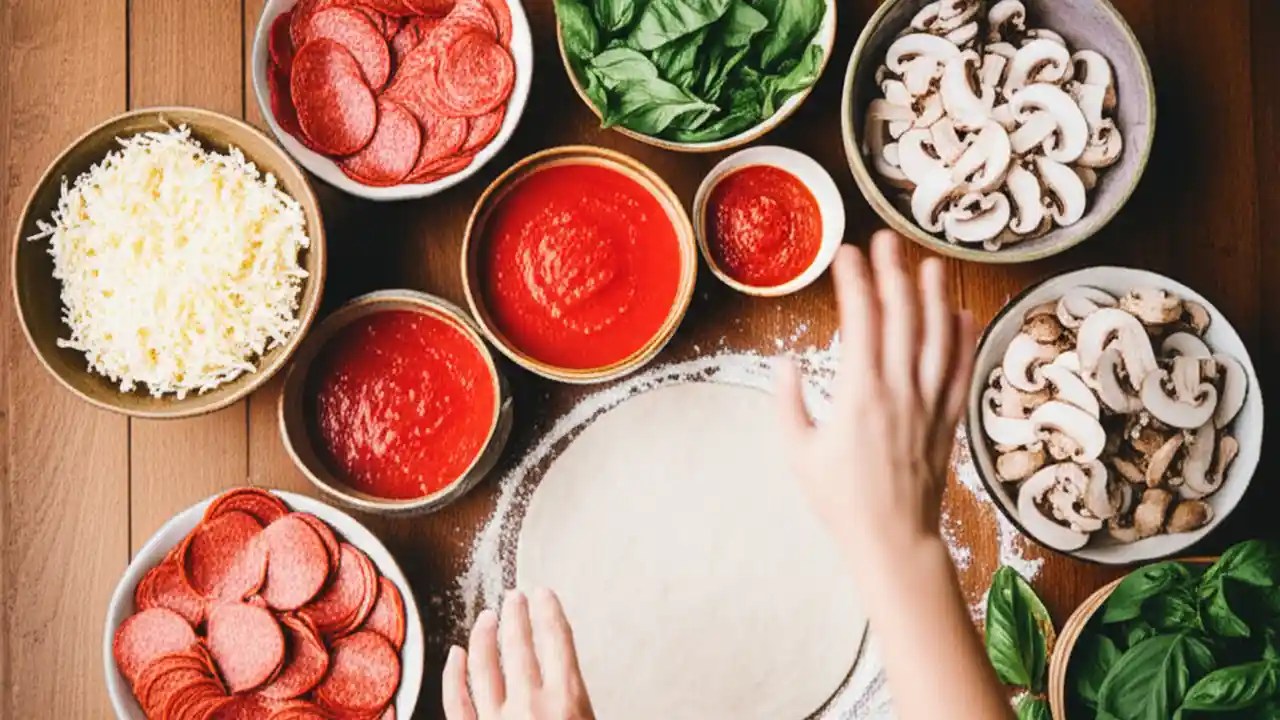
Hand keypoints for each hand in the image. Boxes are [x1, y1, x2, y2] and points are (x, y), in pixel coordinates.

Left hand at [443, 588, 595, 719]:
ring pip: (483, 666)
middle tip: (515, 598)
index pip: (557, 640)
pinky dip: (453, 676)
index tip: (544, 596)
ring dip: (484, 635)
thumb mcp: (589, 718)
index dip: (550, 611)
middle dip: (516, 615)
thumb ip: (579, 699)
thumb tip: (573, 682)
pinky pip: (456, 702)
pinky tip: (455, 656)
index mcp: (566, 700)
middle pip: (519, 645)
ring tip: (486, 617)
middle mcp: (529, 704)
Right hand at [777, 231, 975, 566]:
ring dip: (935, 296)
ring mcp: (928, 405)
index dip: (855, 281)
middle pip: (902, 317)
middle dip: (894, 272)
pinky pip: (958, 372)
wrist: (892, 540)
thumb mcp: (798, 452)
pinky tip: (961, 315)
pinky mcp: (946, 421)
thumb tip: (785, 363)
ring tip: (930, 263)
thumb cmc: (841, 501)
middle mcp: (899, 391)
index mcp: (859, 394)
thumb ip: (789, 403)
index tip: (846, 254)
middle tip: (886, 241)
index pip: (861, 321)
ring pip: (937, 337)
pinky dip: (962, 339)